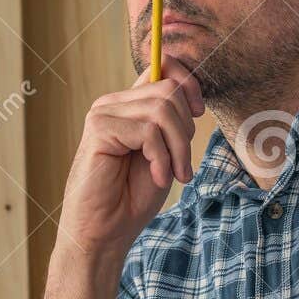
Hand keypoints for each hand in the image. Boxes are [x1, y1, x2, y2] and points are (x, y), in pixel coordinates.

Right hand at [56, 53, 203, 256]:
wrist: (104, 232)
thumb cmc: (131, 197)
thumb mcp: (162, 153)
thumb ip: (169, 122)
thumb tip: (190, 96)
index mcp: (127, 105)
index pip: (161, 66)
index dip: (188, 82)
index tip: (198, 112)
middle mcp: (112, 104)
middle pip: (169, 90)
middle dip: (186, 131)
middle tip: (183, 167)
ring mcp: (103, 114)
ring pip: (162, 110)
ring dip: (178, 148)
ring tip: (174, 175)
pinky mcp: (100, 131)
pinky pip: (149, 132)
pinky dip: (162, 159)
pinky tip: (157, 179)